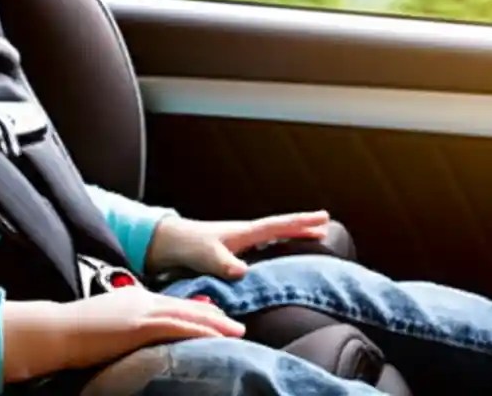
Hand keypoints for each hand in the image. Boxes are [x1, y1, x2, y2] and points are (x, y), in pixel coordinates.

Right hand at [60, 289, 244, 369]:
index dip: (196, 311)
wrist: (56, 331)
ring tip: (237, 331)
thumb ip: (125, 328)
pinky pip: (179, 327)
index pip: (171, 304)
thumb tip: (135, 341)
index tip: (215, 318)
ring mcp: (142, 310)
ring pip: (188, 314)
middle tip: (236, 324)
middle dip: (213, 316)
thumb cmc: (74, 333)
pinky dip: (201, 331)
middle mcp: (141, 298)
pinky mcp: (140, 324)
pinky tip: (217, 337)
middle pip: (186, 306)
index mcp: (133, 297)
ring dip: (216, 324)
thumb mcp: (106, 325)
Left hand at [145, 210, 330, 278]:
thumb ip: (224, 263)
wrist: (165, 243)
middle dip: (303, 226)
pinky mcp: (231, 253)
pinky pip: (262, 249)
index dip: (302, 223)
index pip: (278, 225)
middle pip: (280, 228)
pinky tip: (278, 255)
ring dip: (291, 237)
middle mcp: (244, 235)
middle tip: (326, 225)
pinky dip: (276, 248)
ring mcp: (238, 243)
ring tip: (311, 237)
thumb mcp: (206, 256)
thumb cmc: (186, 246)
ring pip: (272, 238)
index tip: (324, 218)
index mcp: (244, 233)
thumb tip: (242, 272)